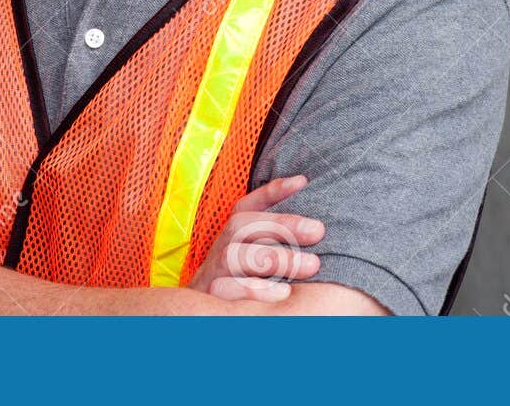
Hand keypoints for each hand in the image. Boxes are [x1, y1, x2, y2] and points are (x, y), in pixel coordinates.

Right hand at [187, 175, 323, 302]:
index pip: (246, 208)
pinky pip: (224, 293)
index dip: (271, 192)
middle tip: (318, 231)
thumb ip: (274, 249)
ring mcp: (210, 277)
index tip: (303, 182)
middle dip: (281, 224)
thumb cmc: (237, 297)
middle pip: (241, 226)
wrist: (191, 327)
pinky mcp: (208, 302)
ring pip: (234, 256)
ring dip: (273, 257)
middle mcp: (217, 254)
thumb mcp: (252, 269)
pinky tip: (282, 294)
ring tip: (312, 264)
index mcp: (229, 242)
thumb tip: (315, 226)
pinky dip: (253, 291)